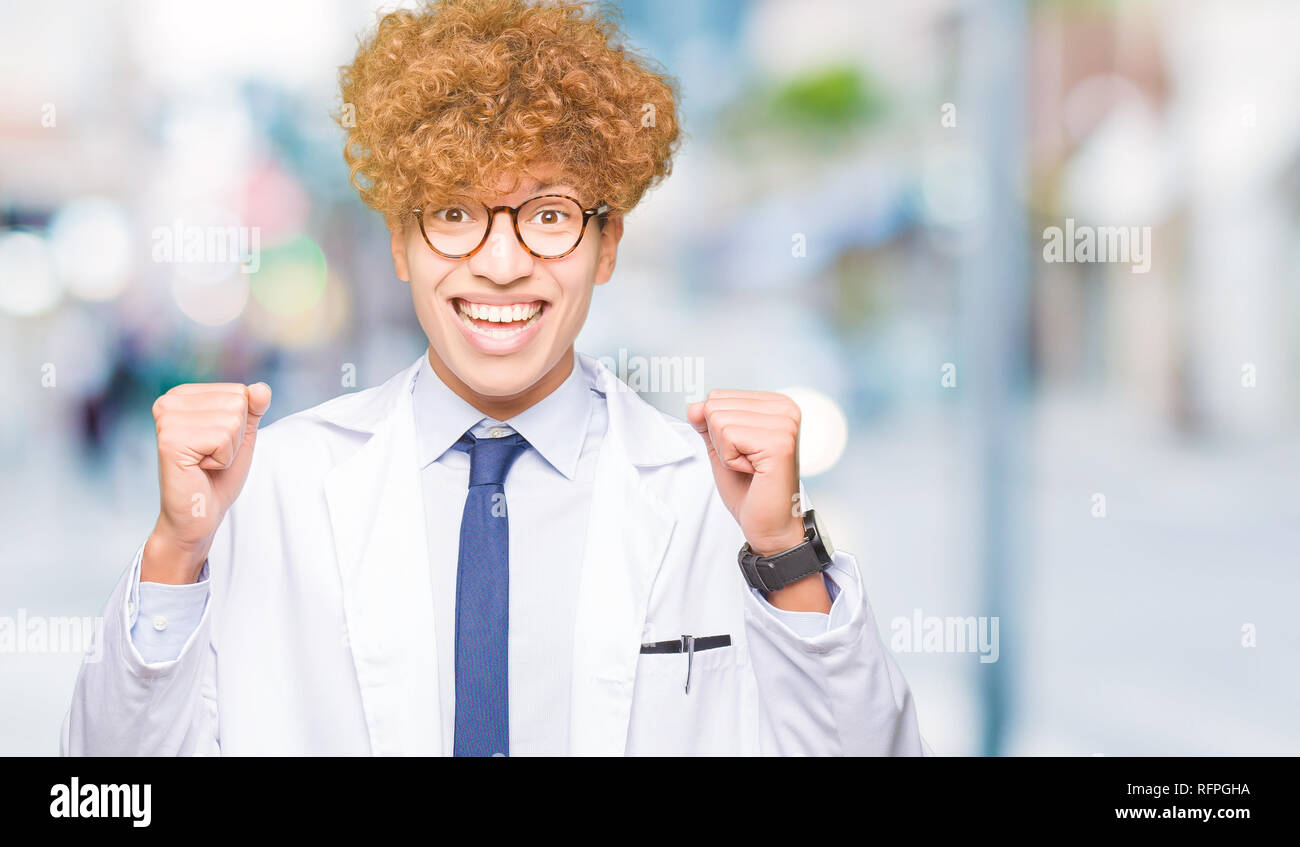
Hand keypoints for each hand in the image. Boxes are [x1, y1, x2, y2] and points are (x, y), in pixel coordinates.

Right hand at [143, 382, 271, 584]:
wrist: (198, 514)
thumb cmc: (218, 476)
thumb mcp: (241, 435)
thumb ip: (253, 408)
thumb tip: (262, 388)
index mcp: (183, 395)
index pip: (240, 392)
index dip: (240, 425)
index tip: (216, 444)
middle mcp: (169, 401)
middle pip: (237, 403)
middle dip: (235, 437)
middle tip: (211, 456)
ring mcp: (167, 419)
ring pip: (232, 420)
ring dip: (228, 449)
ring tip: (205, 463)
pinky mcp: (170, 440)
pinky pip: (222, 439)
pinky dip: (221, 459)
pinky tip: (199, 468)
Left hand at [686, 389, 806, 556]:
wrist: (768, 525)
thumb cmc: (750, 490)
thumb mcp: (722, 448)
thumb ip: (707, 423)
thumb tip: (695, 406)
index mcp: (776, 404)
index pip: (718, 397)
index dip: (719, 431)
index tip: (744, 453)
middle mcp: (786, 408)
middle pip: (716, 405)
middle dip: (721, 441)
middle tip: (747, 463)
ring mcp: (785, 424)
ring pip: (719, 420)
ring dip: (726, 452)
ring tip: (751, 468)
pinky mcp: (779, 443)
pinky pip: (728, 436)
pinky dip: (731, 460)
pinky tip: (754, 472)